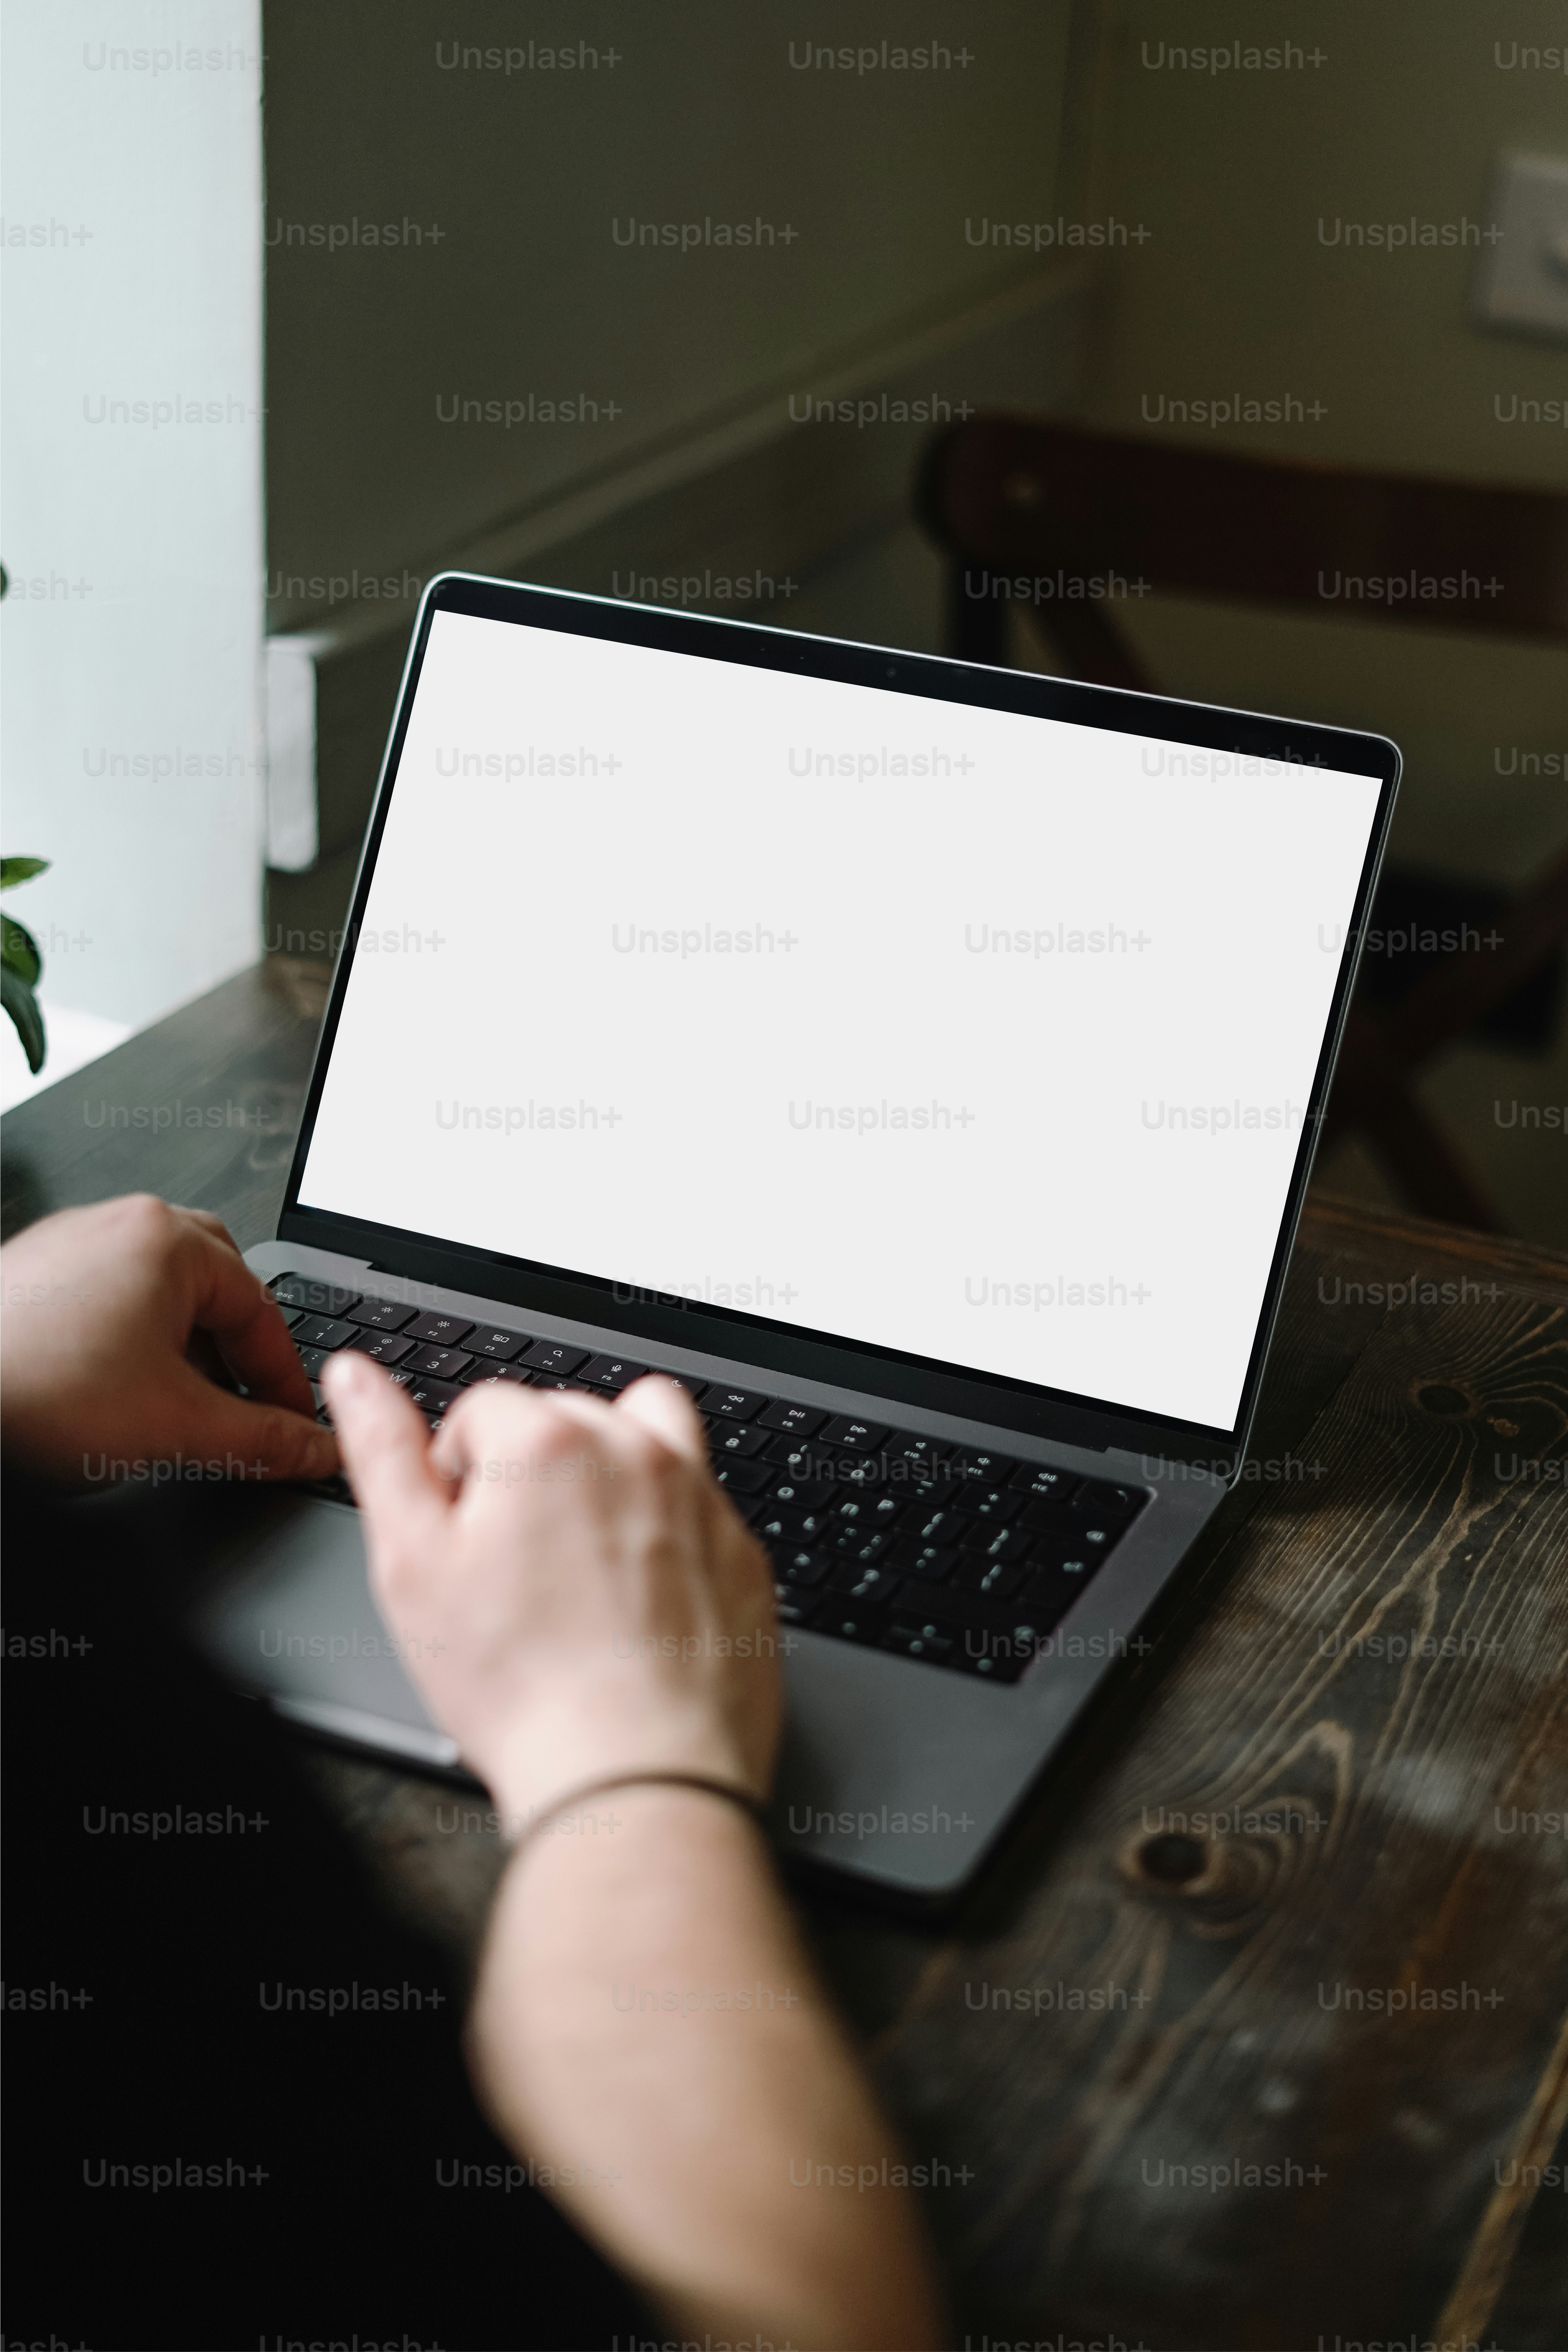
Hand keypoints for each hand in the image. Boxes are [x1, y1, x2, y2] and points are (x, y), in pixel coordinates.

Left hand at [0, 1194, 336, 1486]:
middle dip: (236, 1351)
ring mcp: (71, 1244)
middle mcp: (120, 1224)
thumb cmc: (36, 1392)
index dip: (285, 1379)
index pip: (263, 1310)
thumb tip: (317, 1448)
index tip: (294, 1425)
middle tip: (244, 1404)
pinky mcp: (32, 1274)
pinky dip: (129, 1343)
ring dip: (182, 1347)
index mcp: (168, 1240)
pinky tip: (114, 1392)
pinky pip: (107, 1299)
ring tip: (176, 1405)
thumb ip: (262, 1439)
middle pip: (216, 1287)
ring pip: (158, 1291)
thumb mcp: (176, 1427)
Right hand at [320, 1352, 782, 1822]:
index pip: (485, 1407)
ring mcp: (701, 1500)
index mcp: (548, 1445)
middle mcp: (636, 1452)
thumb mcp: (412, 1564)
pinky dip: (669, 1527)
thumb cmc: (519, 1685)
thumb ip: (382, 1454)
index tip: (462, 1531)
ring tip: (582, 1545)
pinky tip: (640, 1592)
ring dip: (612, 1463)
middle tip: (513, 1558)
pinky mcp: (744, 1553)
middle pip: (566, 1416)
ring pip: (648, 1434)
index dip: (458, 1469)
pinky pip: (703, 1503)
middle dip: (531, 1466)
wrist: (634, 1774)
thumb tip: (356, 1377)